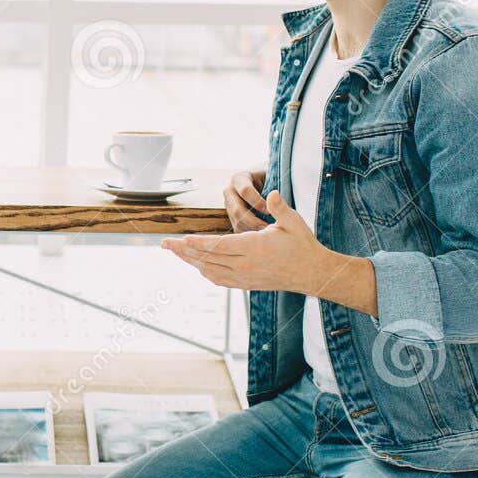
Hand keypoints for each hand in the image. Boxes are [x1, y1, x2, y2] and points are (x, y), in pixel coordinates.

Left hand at [162, 190, 378, 314]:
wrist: (312, 273)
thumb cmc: (302, 244)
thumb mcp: (292, 221)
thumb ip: (279, 207)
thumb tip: (270, 193)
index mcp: (253, 248)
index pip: (219, 246)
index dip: (198, 243)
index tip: (181, 239)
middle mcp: (245, 265)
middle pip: (207, 259)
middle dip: (184, 251)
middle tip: (165, 243)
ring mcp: (244, 276)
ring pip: (210, 270)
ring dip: (190, 261)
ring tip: (175, 252)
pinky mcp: (246, 283)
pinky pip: (219, 279)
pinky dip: (205, 271)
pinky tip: (197, 265)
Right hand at [225, 165, 269, 231]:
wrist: (265, 185)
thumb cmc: (272, 180)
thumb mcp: (273, 179)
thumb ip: (273, 189)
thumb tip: (274, 196)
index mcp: (239, 178)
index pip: (245, 191)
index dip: (258, 202)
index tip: (271, 211)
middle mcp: (229, 192)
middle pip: (237, 210)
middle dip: (254, 221)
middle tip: (269, 229)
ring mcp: (228, 206)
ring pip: (237, 222)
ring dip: (252, 230)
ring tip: (268, 235)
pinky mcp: (231, 218)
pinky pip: (238, 229)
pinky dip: (250, 235)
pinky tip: (262, 237)